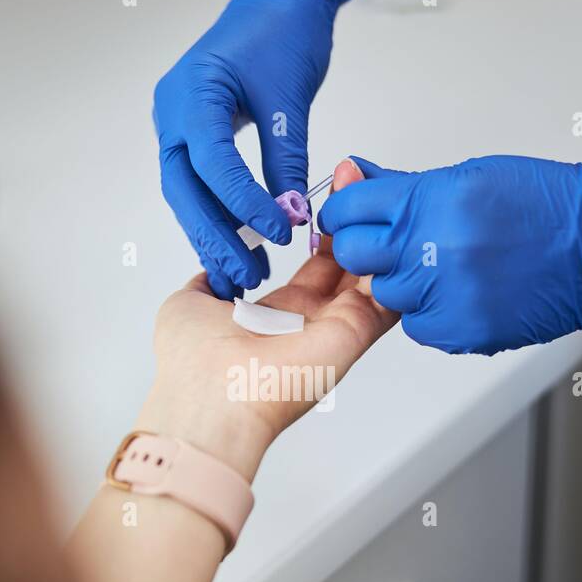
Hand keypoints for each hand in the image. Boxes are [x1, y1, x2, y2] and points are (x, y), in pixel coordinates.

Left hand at [137, 159, 395, 479]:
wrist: (211, 400)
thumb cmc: (191, 363)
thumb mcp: (187, 305)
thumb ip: (207, 284)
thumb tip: (211, 272)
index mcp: (271, 318)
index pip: (311, 269)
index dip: (322, 232)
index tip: (327, 198)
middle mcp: (307, 324)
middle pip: (345, 267)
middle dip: (352, 223)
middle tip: (357, 181)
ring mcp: (334, 329)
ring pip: (369, 275)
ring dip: (375, 233)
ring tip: (376, 188)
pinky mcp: (355, 333)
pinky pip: (386, 295)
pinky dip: (394, 260)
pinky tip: (392, 221)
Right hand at [153, 0, 353, 299]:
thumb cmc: (282, 30)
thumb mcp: (289, 96)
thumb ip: (285, 157)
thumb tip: (291, 213)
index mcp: (191, 95)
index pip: (213, 165)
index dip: (244, 205)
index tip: (278, 233)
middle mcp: (174, 114)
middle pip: (185, 191)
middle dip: (215, 237)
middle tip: (246, 276)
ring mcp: (179, 127)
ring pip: (189, 194)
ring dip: (215, 235)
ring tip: (243, 273)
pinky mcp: (194, 137)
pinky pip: (201, 185)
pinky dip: (220, 216)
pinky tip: (240, 246)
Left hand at [318, 155, 581, 354]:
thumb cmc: (548, 204)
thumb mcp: (468, 177)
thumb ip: (404, 187)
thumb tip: (355, 178)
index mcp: (432, 203)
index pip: (351, 208)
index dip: (345, 210)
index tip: (348, 214)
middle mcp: (434, 249)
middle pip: (357, 255)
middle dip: (366, 248)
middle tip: (392, 242)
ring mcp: (447, 295)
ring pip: (387, 294)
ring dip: (404, 281)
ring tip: (445, 264)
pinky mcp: (463, 330)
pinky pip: (419, 325)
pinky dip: (431, 311)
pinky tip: (461, 290)